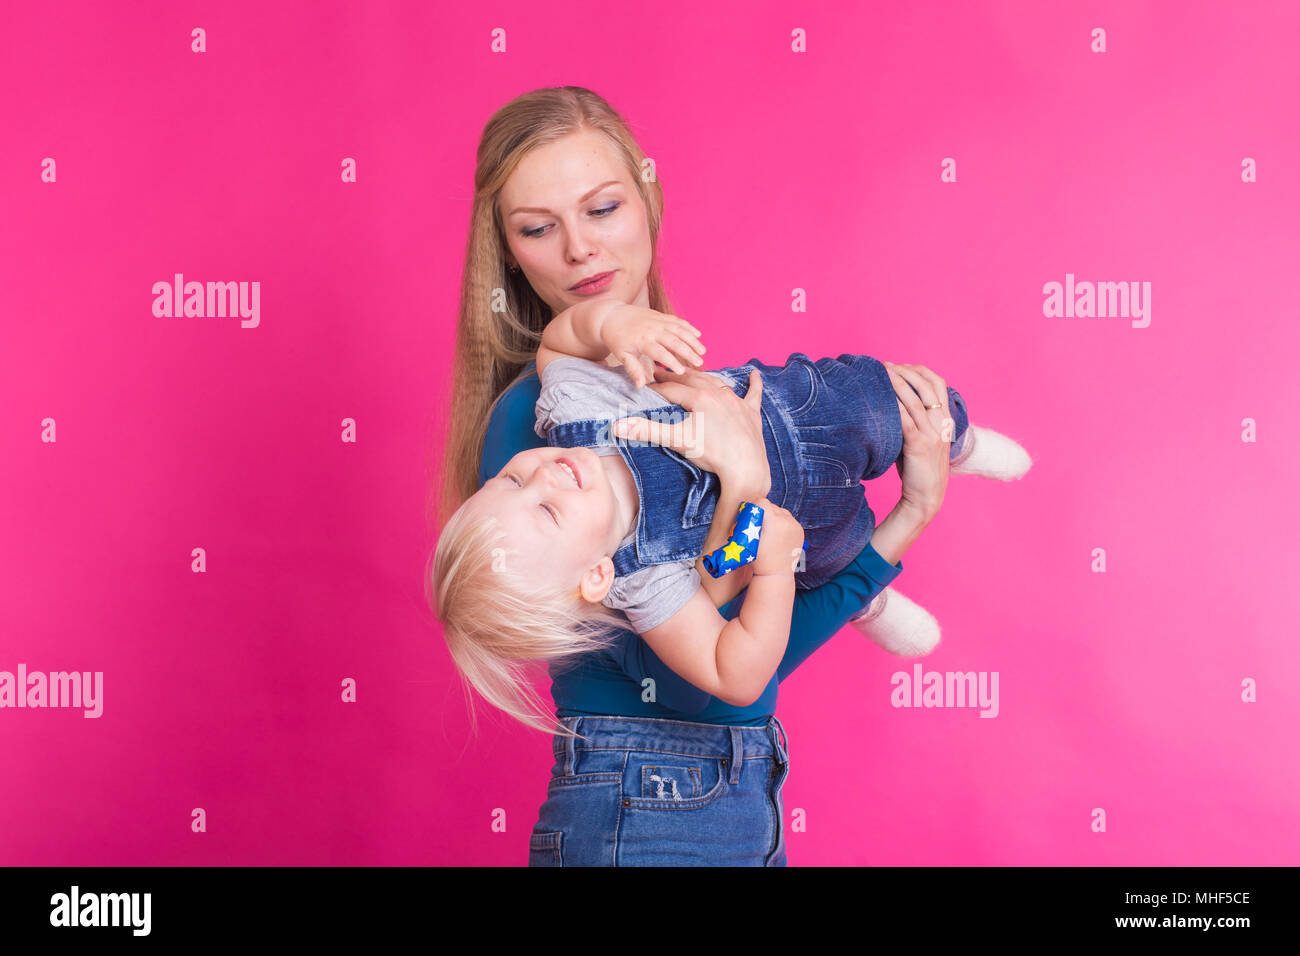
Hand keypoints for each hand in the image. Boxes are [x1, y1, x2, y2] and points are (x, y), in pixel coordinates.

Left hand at [601, 305, 705, 387]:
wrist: (611, 316)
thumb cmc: (617, 339)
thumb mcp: (622, 355)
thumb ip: (633, 370)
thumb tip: (641, 386)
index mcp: (643, 341)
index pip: (661, 353)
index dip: (672, 362)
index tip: (682, 372)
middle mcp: (653, 330)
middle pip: (674, 341)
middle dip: (688, 352)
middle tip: (699, 363)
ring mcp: (658, 321)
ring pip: (680, 330)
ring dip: (692, 340)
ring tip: (703, 351)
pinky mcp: (661, 316)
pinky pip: (678, 321)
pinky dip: (688, 327)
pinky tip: (698, 335)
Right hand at [611, 368, 771, 500]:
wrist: (745, 469)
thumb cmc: (712, 455)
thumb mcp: (677, 440)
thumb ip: (647, 430)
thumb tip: (618, 425)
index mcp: (700, 397)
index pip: (672, 388)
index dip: (656, 387)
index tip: (645, 386)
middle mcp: (720, 394)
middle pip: (693, 380)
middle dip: (676, 377)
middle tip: (661, 373)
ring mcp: (737, 403)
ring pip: (718, 383)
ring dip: (704, 377)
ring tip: (692, 374)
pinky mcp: (751, 414)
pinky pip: (753, 394)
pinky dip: (754, 384)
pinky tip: (755, 374)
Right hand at [751, 499, 803, 575]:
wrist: (776, 574)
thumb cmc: (759, 559)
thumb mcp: (750, 539)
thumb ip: (750, 521)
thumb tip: (748, 508)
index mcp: (774, 522)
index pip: (762, 502)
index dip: (755, 506)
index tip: (750, 515)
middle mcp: (787, 521)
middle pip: (772, 506)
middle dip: (764, 512)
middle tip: (758, 525)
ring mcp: (795, 525)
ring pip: (781, 511)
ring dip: (774, 516)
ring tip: (769, 530)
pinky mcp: (800, 530)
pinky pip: (789, 519)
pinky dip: (782, 523)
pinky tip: (777, 533)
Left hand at [883, 361, 952, 520]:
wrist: (926, 496)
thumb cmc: (919, 467)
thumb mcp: (922, 438)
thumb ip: (914, 420)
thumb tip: (890, 401)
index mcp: (945, 419)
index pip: (937, 384)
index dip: (919, 370)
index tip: (900, 365)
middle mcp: (941, 423)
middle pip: (927, 386)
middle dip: (906, 371)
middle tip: (886, 365)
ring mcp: (932, 434)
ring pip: (916, 401)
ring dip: (898, 383)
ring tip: (882, 373)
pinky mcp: (919, 446)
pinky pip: (906, 421)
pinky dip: (895, 406)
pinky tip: (883, 398)